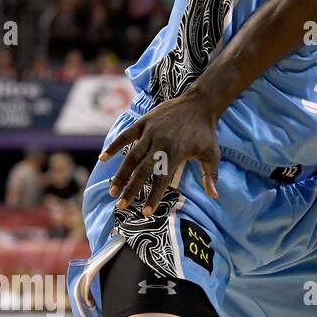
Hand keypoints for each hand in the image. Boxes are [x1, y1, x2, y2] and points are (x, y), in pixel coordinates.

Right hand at [100, 90, 221, 215]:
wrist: (200, 104)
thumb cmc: (206, 133)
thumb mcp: (212, 154)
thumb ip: (210, 175)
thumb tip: (214, 196)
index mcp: (176, 154)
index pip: (162, 179)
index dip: (154, 196)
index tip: (146, 213)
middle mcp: (160, 144)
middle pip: (142, 171)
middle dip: (131, 189)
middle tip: (120, 206)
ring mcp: (150, 132)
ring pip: (131, 156)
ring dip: (121, 174)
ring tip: (113, 190)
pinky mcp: (144, 122)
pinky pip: (125, 136)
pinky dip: (114, 146)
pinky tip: (102, 159)